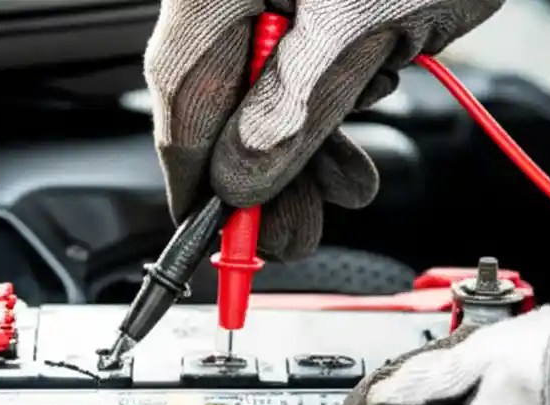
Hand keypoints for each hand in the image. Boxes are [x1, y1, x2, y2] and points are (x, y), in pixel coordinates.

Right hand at [144, 0, 502, 259]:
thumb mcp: (366, 23)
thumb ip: (297, 108)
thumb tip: (242, 178)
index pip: (183, 94)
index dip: (193, 178)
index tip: (213, 236)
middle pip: (221, 98)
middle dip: (261, 175)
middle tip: (289, 235)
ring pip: (264, 89)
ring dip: (304, 148)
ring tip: (345, 187)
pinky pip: (301, 61)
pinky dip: (330, 105)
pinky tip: (357, 125)